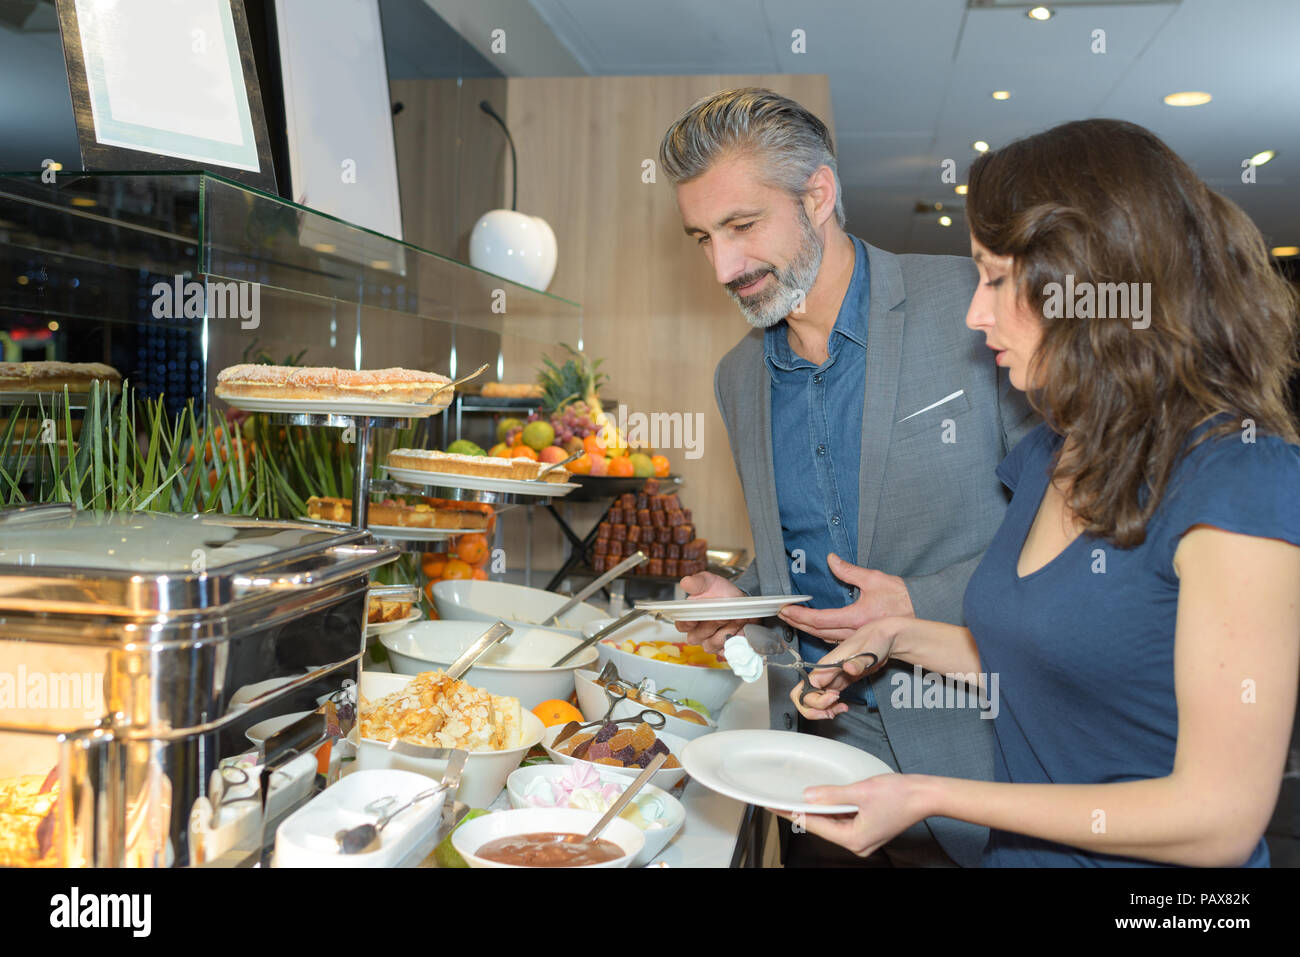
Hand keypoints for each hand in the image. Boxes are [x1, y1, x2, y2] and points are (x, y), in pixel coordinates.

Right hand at [675, 572, 755, 654]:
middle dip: (709, 625)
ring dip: (724, 632)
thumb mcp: (709, 582)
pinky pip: (726, 651)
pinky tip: (740, 629)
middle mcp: (698, 632)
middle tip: (722, 614)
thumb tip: (685, 582)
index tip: (696, 617)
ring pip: (711, 645)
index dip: (687, 622)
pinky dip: (735, 640)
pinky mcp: (725, 649)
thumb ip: (697, 583)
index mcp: (690, 617)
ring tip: (734, 619)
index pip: (681, 625)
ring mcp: (711, 642)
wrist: (741, 600)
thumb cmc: (722, 592)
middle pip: (695, 638)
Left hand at [769, 773, 931, 857]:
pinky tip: (823, 798)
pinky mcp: (869, 828)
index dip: (794, 813)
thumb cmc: (900, 794)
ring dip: (819, 809)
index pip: (815, 825)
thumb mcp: (861, 791)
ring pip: (833, 822)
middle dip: (804, 811)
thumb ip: (832, 795)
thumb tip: (808, 796)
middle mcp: (858, 843)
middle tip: (782, 799)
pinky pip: (845, 819)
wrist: (926, 794)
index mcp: (854, 839)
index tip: (776, 806)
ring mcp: (864, 837)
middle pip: (823, 825)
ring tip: (798, 796)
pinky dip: (834, 808)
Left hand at [778, 553, 913, 642]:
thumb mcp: (875, 579)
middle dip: (797, 622)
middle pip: (818, 632)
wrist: (922, 614)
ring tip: (794, 619)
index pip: (819, 619)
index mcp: (856, 618)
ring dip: (807, 630)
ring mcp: (858, 641)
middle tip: (782, 614)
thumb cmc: (901, 598)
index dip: (799, 615)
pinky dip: (821, 635)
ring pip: (825, 639)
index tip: (786, 608)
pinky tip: (815, 629)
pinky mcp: (862, 643)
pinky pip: (836, 641)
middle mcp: (855, 633)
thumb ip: (849, 571)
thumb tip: (831, 559)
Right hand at [790, 616, 904, 719]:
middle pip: (804, 695)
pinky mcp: (838, 683)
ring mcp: (830, 678)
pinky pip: (826, 699)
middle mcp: (825, 672)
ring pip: (813, 699)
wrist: (883, 639)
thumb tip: (848, 667)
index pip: (808, 686)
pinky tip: (844, 706)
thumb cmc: (875, 641)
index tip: (835, 697)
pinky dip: (831, 707)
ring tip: (839, 710)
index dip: (817, 698)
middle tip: (831, 711)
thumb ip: (858, 662)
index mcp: (827, 664)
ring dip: (822, 710)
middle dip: (813, 709)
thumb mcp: (869, 652)